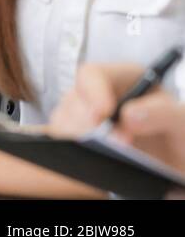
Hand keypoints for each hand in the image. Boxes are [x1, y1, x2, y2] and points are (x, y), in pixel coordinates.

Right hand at [51, 62, 184, 174]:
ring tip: (108, 156)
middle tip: (113, 146)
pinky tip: (96, 160)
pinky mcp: (75, 139)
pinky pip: (62, 143)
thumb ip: (163, 112)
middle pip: (73, 102)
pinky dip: (75, 153)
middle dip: (90, 125)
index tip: (103, 113)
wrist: (170, 162)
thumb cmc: (177, 135)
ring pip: (62, 123)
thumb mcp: (181, 120)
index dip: (93, 92)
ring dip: (81, 141)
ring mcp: (81, 117)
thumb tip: (129, 115)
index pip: (92, 75)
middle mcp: (95, 95)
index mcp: (122, 78)